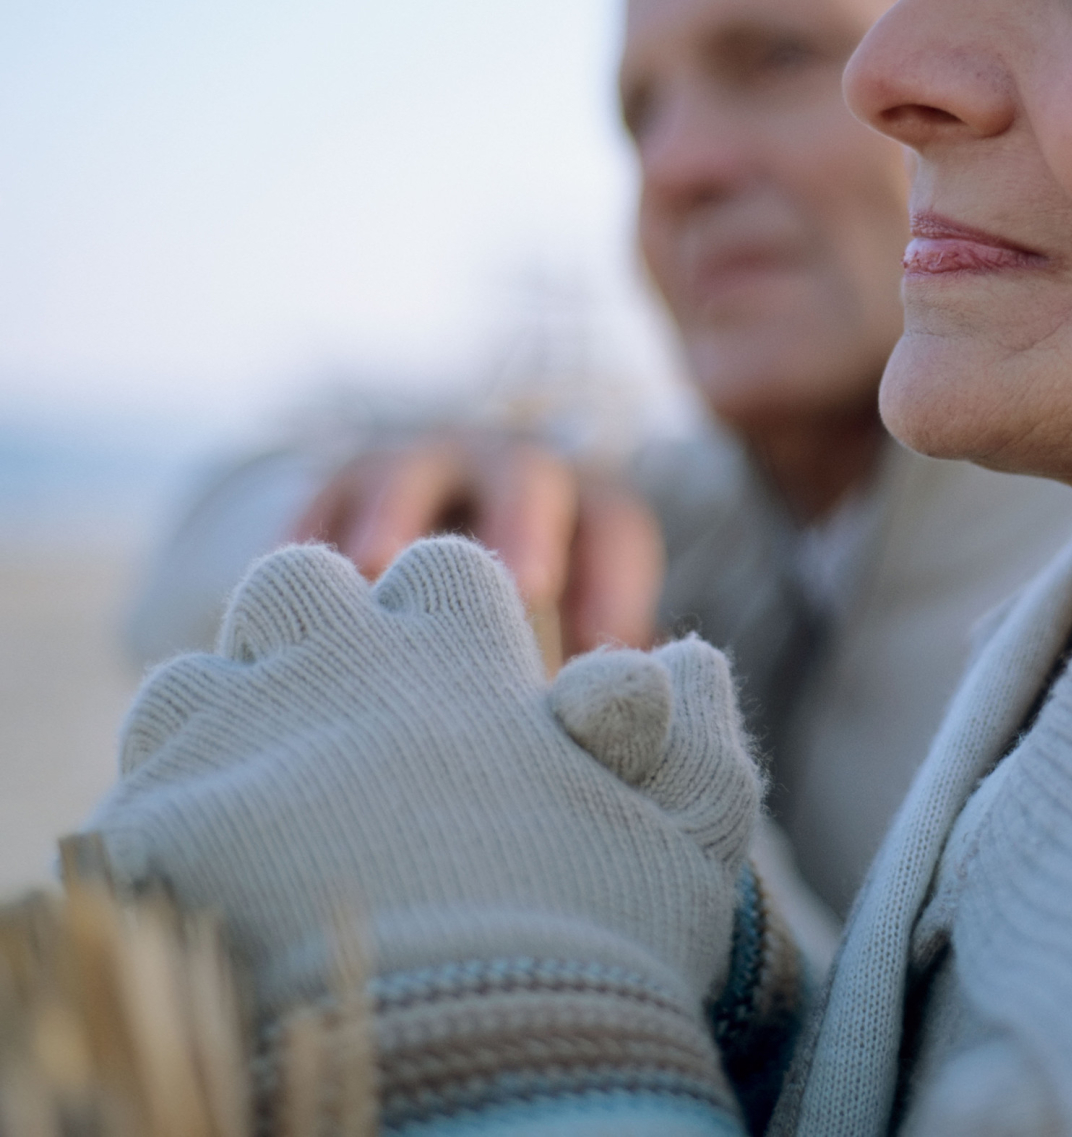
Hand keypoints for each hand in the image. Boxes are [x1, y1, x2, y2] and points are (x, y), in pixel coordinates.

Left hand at [91, 538, 760, 1131]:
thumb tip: (682, 656)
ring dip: (235, 718)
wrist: (465, 1065)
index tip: (466, 689)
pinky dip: (177, 814)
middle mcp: (334, 664)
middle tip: (353, 723)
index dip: (454, 624)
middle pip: (299, 584)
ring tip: (279, 805)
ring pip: (198, 675)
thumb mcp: (692, 834)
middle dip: (320, 633)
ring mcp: (230, 737)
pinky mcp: (153, 823)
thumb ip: (691, 730)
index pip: (441, 570)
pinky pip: (141, 783)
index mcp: (462, 654)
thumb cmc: (598, 948)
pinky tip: (228, 874)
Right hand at [292, 434, 663, 656]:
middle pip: (528, 481)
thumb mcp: (583, 635)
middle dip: (525, 527)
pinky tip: (280, 602)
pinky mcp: (347, 482)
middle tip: (520, 588)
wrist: (452, 539)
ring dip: (396, 523)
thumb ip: (604, 687)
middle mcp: (512, 473)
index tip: (601, 644)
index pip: (616, 530)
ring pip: (414, 476)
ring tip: (373, 576)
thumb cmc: (545, 625)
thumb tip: (638, 756)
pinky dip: (305, 544)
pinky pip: (325, 497)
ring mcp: (428, 467)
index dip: (614, 582)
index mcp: (589, 511)